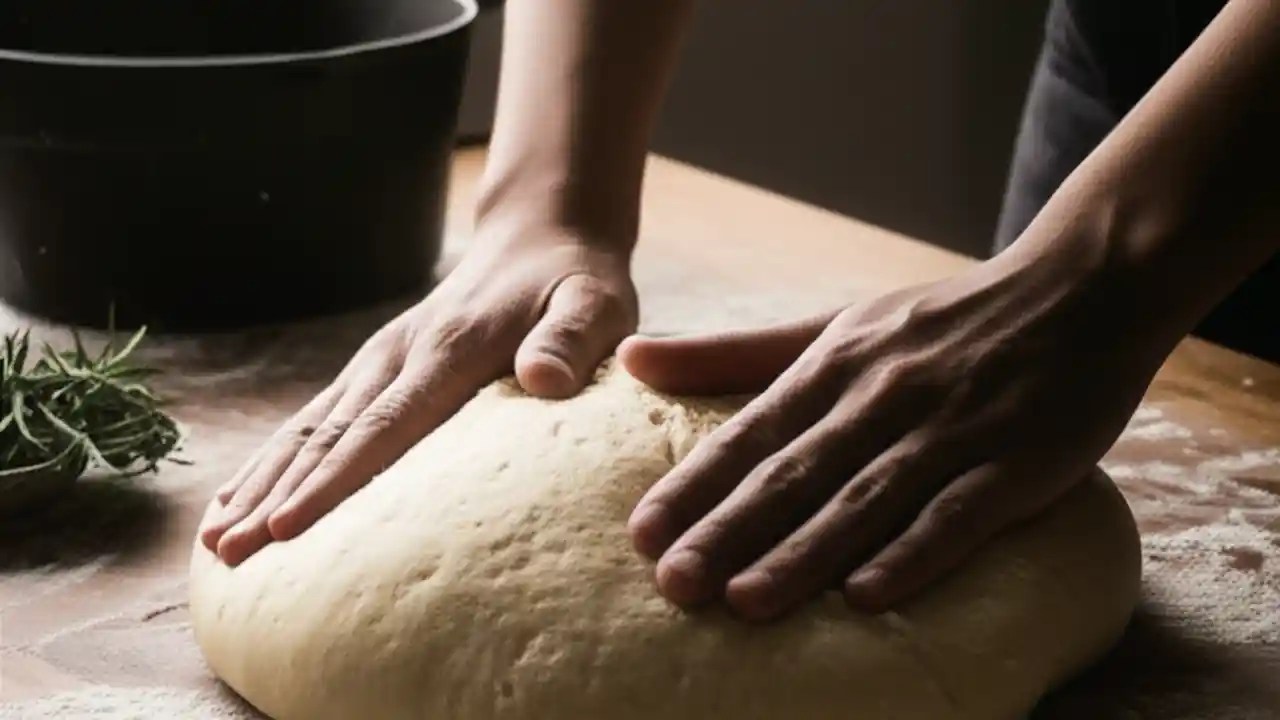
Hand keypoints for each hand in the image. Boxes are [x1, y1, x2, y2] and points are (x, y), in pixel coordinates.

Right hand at [200, 228, 636, 564]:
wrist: (540, 237)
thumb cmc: (575, 284)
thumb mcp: (593, 305)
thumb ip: (571, 341)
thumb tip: (542, 380)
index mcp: (449, 349)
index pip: (384, 426)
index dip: (334, 481)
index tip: (287, 529)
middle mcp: (399, 353)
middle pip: (329, 434)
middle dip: (276, 496)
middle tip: (229, 553)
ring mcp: (381, 358)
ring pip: (310, 427)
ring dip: (261, 481)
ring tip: (215, 539)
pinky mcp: (377, 365)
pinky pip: (317, 416)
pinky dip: (275, 457)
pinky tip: (241, 494)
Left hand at [620, 256, 1166, 620]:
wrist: (1080, 289)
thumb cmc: (941, 323)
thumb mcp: (835, 326)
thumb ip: (734, 353)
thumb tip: (633, 360)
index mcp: (836, 364)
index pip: (752, 433)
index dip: (696, 485)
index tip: (642, 535)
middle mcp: (885, 395)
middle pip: (797, 472)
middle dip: (731, 530)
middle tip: (673, 584)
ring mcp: (952, 429)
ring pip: (866, 498)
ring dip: (805, 552)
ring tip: (746, 602)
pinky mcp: (1018, 462)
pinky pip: (958, 514)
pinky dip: (913, 553)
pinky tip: (868, 597)